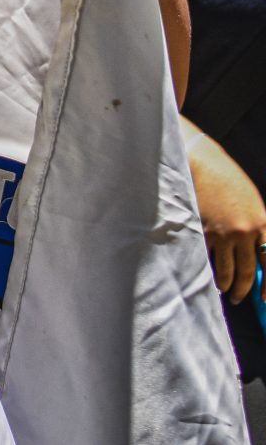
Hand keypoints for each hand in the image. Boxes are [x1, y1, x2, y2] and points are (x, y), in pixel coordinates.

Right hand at [188, 128, 265, 301]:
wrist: (201, 163)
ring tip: (224, 290)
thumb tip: (258, 256)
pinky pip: (207, 257)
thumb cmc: (227, 182)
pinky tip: (206, 273)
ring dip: (226, 285)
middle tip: (240, 299)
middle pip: (247, 271)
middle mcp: (245, 231)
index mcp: (263, 223)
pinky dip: (207, 268)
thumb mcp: (251, 204)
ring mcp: (222, 232)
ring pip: (226, 270)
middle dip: (244, 290)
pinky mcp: (202, 230)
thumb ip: (256, 229)